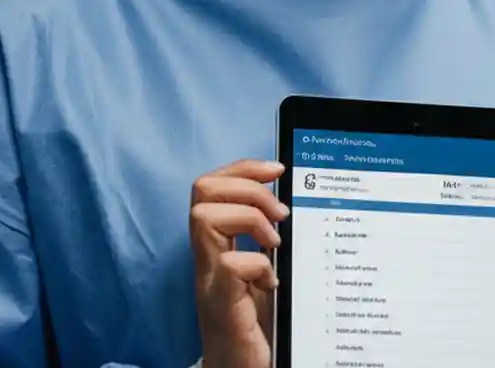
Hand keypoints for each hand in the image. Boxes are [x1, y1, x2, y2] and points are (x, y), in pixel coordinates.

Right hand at [190, 160, 289, 367]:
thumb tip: (292, 206)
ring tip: (274, 243)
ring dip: (250, 219)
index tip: (276, 170)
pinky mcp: (221, 304)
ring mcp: (209, 280)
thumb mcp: (263, 273)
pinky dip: (258, 264)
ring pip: (205, 217)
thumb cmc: (256, 326)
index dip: (243, 168)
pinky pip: (231, 264)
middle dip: (245, 185)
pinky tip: (271, 283)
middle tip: (278, 212)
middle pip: (202, 190)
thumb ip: (266, 243)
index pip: (213, 187)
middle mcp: (207, 259)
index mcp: (218, 246)